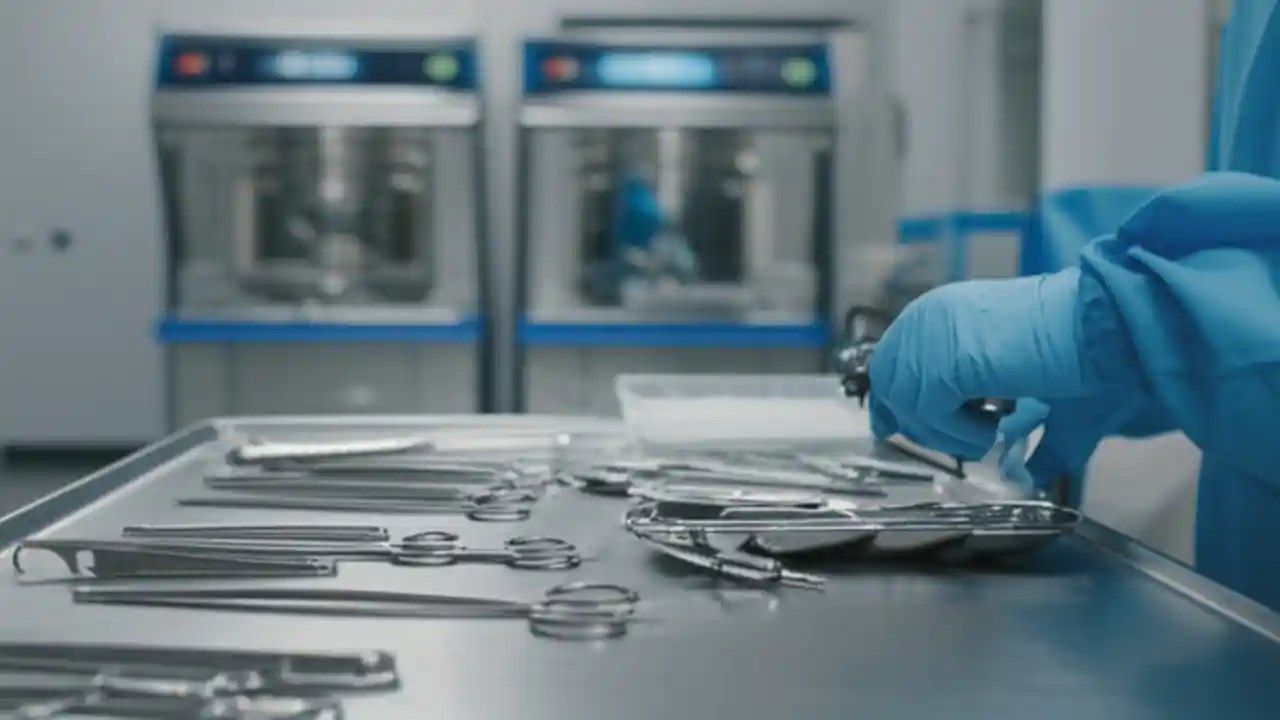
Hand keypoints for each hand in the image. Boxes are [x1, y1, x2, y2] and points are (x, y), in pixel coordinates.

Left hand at [868, 269, 1145, 483]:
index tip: (897, 431)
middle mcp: (931, 316)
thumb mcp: (1043, 402)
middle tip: (968, 439)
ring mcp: (935, 332)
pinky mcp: (948, 357)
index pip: (891, 362)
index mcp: (946, 314)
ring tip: (989, 433)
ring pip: (904, 401)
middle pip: (889, 383)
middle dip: (920, 423)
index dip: (892, 402)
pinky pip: (926, 410)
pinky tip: (991, 429)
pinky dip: (957, 432)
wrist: (1112, 332)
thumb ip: (1022, 433)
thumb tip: (1022, 475)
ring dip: (946, 432)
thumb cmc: (1091, 361)